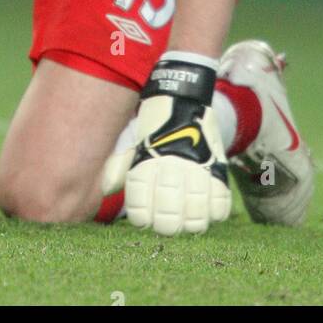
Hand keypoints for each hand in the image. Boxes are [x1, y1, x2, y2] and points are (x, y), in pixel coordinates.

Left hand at [124, 57, 230, 235]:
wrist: (181, 97)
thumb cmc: (152, 127)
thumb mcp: (130, 144)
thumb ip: (117, 169)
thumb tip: (102, 189)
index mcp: (144, 166)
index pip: (140, 213)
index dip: (143, 219)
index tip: (146, 217)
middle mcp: (170, 170)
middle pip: (169, 220)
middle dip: (167, 226)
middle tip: (168, 221)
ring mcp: (196, 170)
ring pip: (196, 217)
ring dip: (192, 222)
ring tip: (188, 217)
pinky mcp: (218, 168)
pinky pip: (220, 205)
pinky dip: (215, 211)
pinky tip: (207, 206)